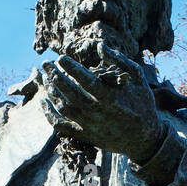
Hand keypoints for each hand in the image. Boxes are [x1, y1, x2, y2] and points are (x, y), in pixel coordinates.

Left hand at [40, 42, 165, 165]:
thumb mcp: (138, 79)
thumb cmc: (142, 104)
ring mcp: (89, 125)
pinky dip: (49, 113)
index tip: (60, 57)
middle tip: (46, 63)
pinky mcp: (84, 134)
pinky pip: (61, 125)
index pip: (86, 80)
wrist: (143, 138)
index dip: (71, 68)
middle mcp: (97, 113)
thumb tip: (100, 46)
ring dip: (51, 92)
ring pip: (63, 107)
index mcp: (111, 98)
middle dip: (55, 76)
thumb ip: (120, 61)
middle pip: (70, 92)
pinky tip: (43, 100)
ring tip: (45, 78)